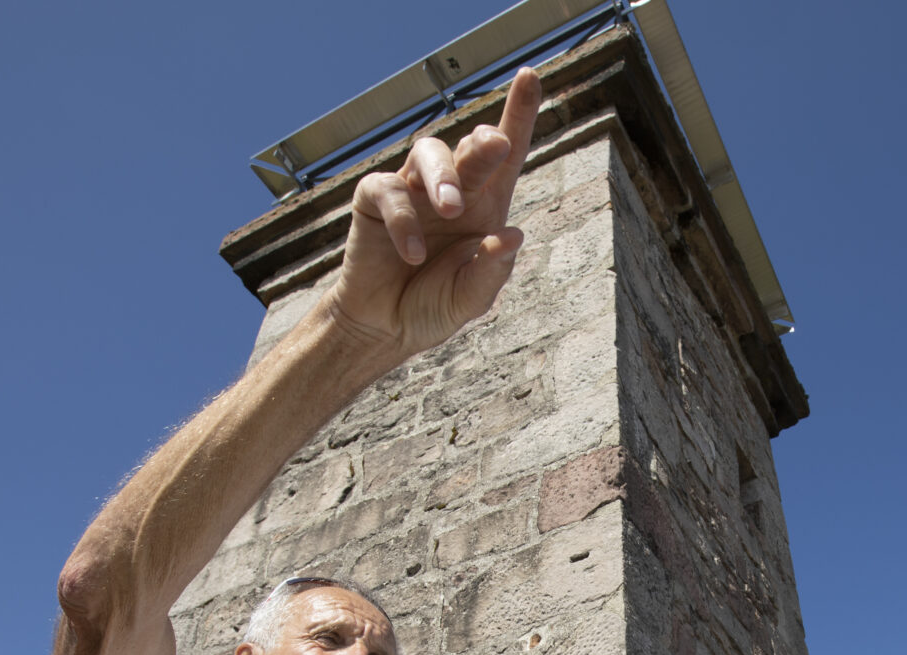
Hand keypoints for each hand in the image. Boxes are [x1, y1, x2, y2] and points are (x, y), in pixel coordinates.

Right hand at [331, 67, 541, 360]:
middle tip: (495, 146)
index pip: (506, 154)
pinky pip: (389, 190)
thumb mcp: (471, 298)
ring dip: (444, 176)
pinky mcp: (375, 200)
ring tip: (452, 210)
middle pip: (471, 146)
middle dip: (484, 141)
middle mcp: (452, 188)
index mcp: (485, 204)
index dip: (519, 112)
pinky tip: (414, 254)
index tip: (530, 75)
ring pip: (429, 151)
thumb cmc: (433, 306)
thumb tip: (512, 235)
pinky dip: (405, 220)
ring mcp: (412, 189)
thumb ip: (492, 271)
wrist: (384, 328)